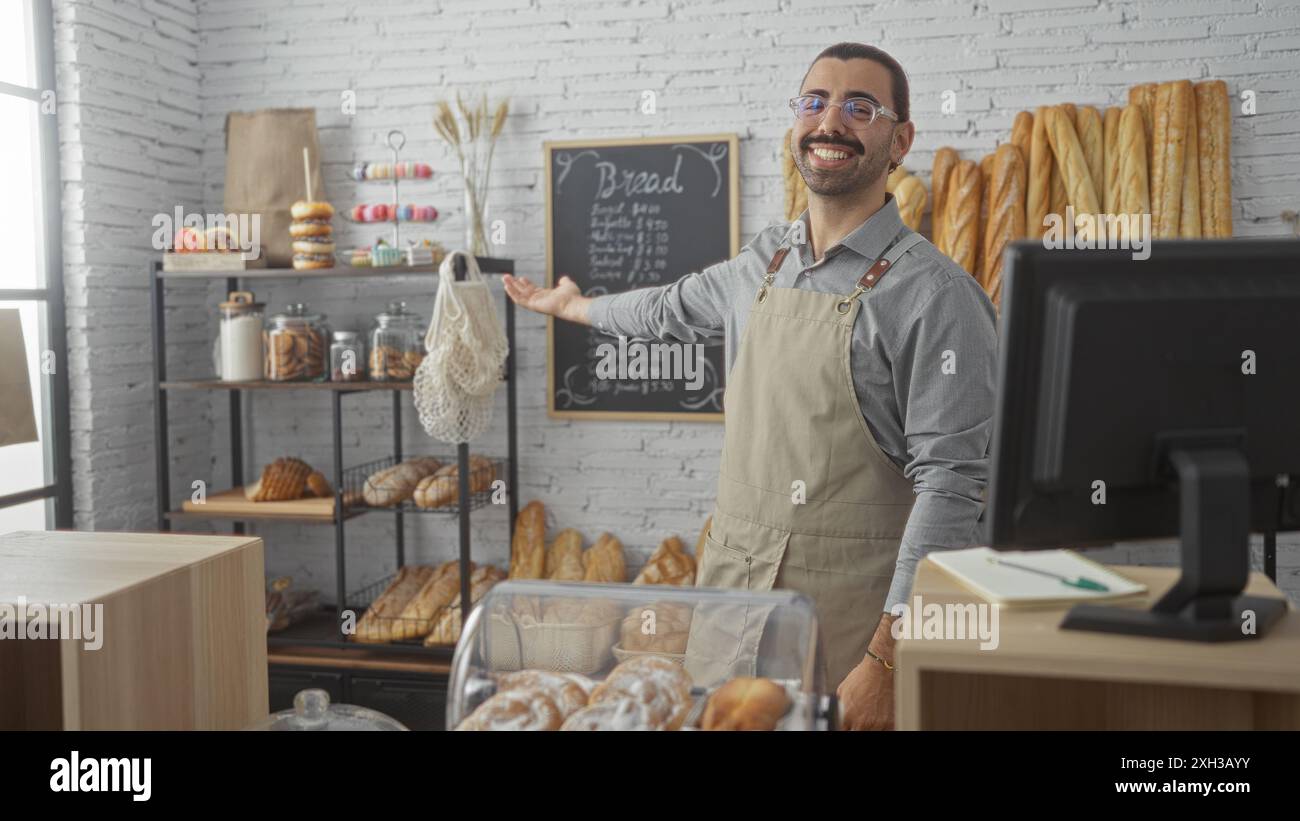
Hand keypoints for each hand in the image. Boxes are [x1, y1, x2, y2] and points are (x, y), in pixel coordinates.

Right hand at [502, 274, 588, 323]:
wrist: (572, 304)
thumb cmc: (572, 297)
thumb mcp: (567, 285)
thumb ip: (564, 282)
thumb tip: (564, 279)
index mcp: (546, 296)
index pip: (532, 290)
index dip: (525, 284)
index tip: (520, 278)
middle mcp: (539, 300)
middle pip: (523, 292)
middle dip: (515, 284)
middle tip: (506, 276)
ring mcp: (535, 303)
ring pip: (519, 295)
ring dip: (511, 287)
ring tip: (504, 278)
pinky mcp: (533, 305)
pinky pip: (519, 300)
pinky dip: (512, 293)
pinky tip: (506, 286)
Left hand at [836, 614, 897, 730]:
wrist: (882, 669)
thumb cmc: (864, 676)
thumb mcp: (843, 690)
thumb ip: (841, 705)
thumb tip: (839, 712)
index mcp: (847, 716)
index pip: (844, 730)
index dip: (847, 726)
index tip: (850, 723)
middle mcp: (862, 722)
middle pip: (857, 732)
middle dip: (858, 726)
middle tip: (863, 717)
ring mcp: (877, 724)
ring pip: (873, 731)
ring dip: (873, 725)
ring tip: (874, 712)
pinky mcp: (891, 722)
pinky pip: (886, 728)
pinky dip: (884, 723)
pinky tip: (883, 712)